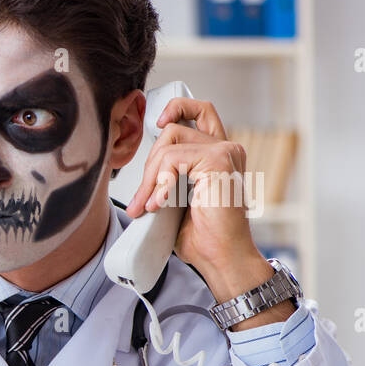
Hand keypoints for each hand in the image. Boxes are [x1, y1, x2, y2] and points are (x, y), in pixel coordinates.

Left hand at [124, 97, 288, 326]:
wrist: (220, 257)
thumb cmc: (201, 236)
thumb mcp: (176, 199)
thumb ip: (166, 177)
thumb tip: (138, 173)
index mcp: (218, 155)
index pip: (199, 111)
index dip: (175, 108)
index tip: (155, 125)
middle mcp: (226, 148)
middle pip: (174, 129)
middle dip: (149, 164)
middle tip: (140, 200)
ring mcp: (225, 152)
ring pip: (169, 142)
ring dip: (150, 177)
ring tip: (147, 206)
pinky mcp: (219, 160)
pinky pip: (174, 158)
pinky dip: (160, 182)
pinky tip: (159, 204)